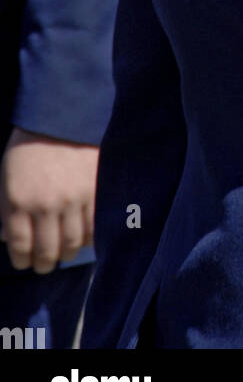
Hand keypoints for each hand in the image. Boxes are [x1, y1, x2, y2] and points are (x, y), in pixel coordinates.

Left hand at [0, 128, 98, 272]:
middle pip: (47, 251)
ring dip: (66, 254)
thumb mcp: (6, 178)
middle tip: (44, 264)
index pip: (20, 248)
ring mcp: (72, 199)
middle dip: (44, 264)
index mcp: (18, 201)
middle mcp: (45, 205)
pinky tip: (82, 238)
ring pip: (72, 243)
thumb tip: (8, 239)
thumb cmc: (28, 148)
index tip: (25, 262)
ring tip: (63, 253)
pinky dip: (88, 238)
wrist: (61, 117)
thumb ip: (7, 211)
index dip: (22, 261)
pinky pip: (93, 227)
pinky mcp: (94, 191)